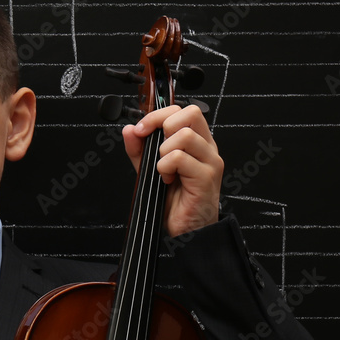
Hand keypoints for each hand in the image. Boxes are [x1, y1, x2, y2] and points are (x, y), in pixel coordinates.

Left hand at [122, 103, 222, 236]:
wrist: (185, 229)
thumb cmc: (174, 201)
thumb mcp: (150, 169)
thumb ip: (139, 149)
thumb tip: (130, 129)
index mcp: (197, 141)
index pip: (183, 110)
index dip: (157, 115)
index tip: (141, 130)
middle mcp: (206, 148)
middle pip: (190, 113)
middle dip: (163, 127)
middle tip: (155, 149)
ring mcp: (209, 161)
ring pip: (184, 135)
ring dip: (163, 152)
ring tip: (163, 170)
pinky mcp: (206, 177)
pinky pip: (180, 158)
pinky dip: (165, 168)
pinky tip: (167, 180)